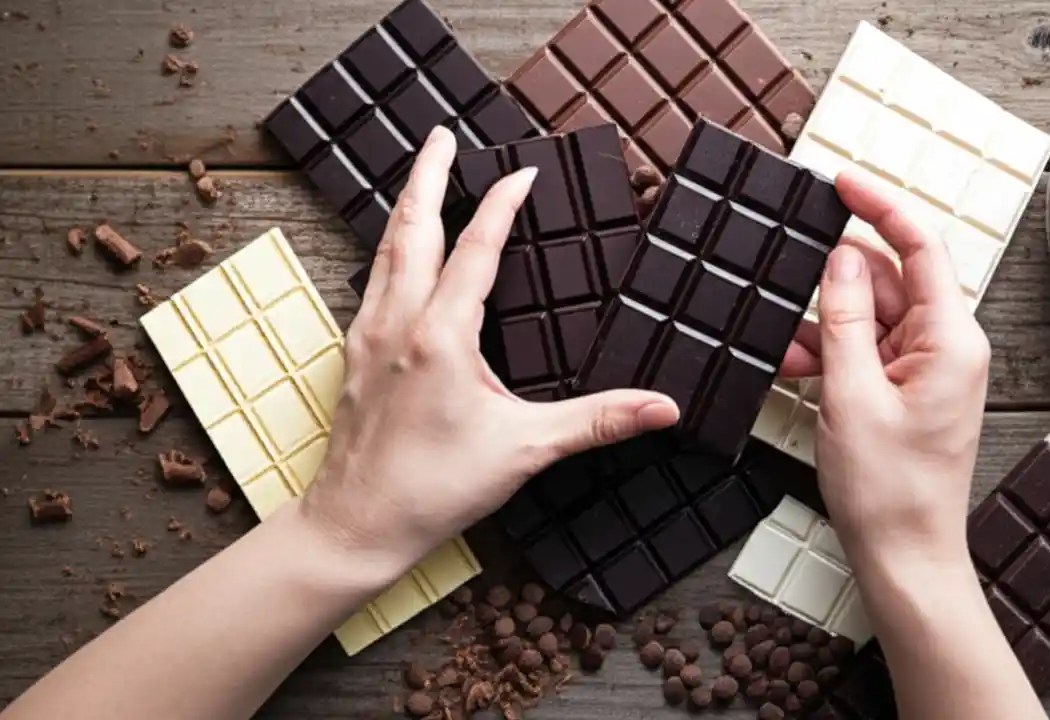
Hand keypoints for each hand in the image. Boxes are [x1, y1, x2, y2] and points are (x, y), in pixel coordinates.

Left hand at [299, 127, 679, 573]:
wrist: (357, 525)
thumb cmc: (433, 489)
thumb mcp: (526, 450)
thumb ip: (597, 420)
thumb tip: (662, 407)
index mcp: (441, 335)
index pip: (478, 247)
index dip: (503, 204)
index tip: (524, 172)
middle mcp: (398, 322)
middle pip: (413, 226)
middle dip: (428, 174)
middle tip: (442, 134)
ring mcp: (370, 336)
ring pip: (386, 250)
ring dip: (406, 207)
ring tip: (420, 178)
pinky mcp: (357, 356)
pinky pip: (374, 281)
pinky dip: (391, 250)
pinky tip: (400, 258)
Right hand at [785, 173, 990, 572]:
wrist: (903, 558)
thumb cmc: (889, 491)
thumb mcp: (850, 395)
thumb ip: (844, 319)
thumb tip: (842, 259)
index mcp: (951, 340)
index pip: (920, 247)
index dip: (879, 207)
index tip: (841, 182)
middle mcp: (947, 348)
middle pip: (890, 282)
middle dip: (836, 282)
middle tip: (787, 273)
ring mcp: (927, 370)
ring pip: (870, 318)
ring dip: (826, 325)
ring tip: (784, 344)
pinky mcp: (907, 392)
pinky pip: (866, 352)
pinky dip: (831, 354)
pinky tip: (795, 365)